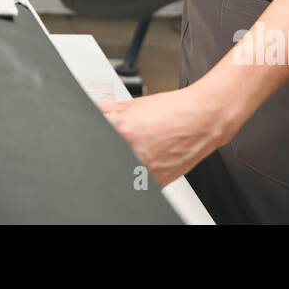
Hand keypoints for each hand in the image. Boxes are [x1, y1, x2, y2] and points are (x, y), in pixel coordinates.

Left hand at [99, 87, 229, 186]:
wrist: (202, 119)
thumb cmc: (173, 111)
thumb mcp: (132, 104)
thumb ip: (104, 109)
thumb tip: (87, 110)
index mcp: (123, 131)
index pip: (93, 141)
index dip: (92, 141)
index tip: (97, 140)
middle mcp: (133, 153)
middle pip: (105, 158)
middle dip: (109, 149)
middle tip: (127, 139)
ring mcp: (145, 171)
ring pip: (119, 172)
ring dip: (124, 161)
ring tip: (141, 147)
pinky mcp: (157, 183)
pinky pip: (138, 183)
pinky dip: (137, 173)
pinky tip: (148, 158)